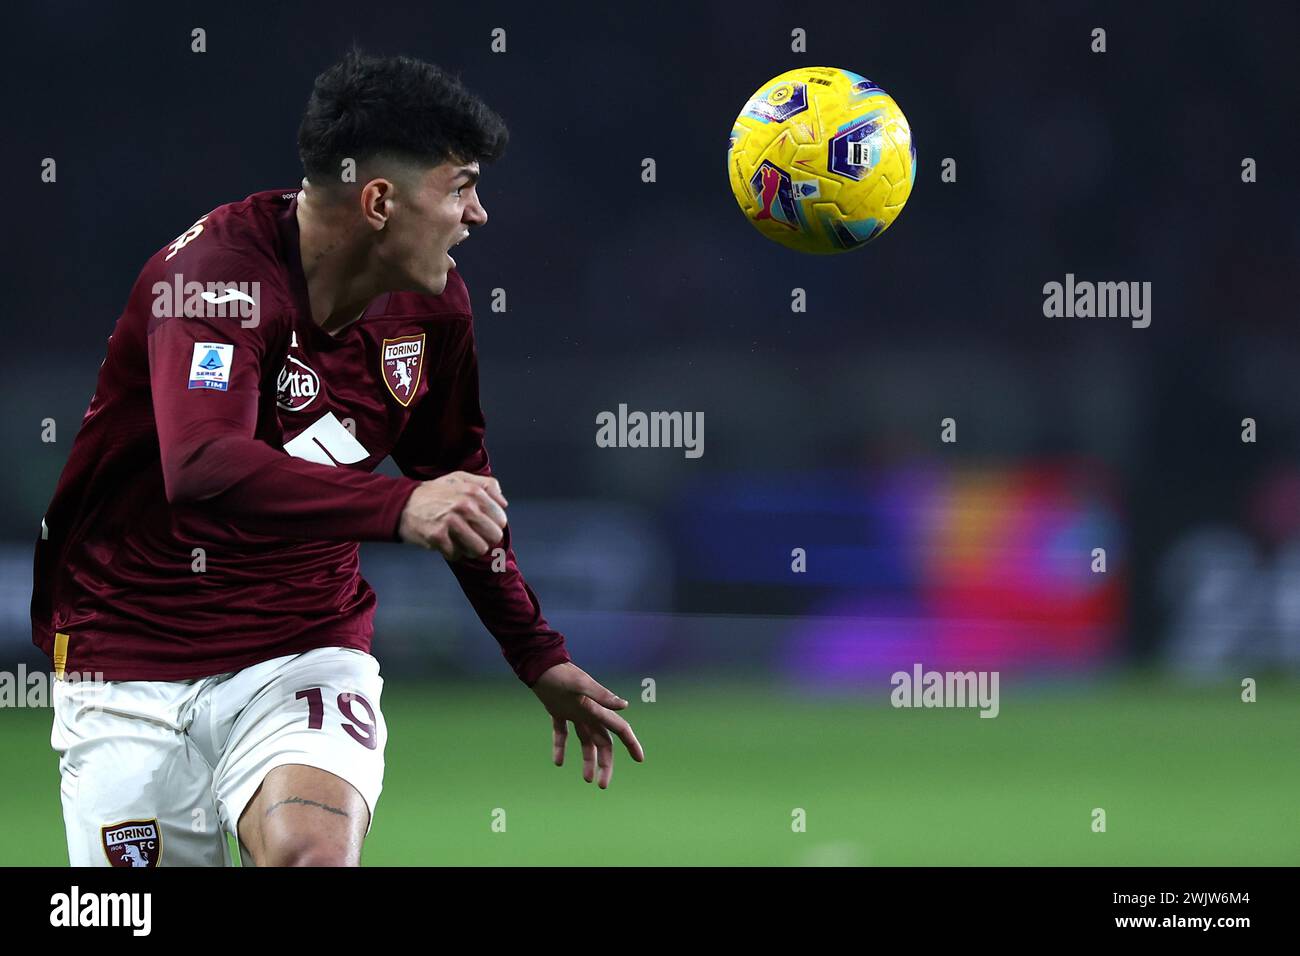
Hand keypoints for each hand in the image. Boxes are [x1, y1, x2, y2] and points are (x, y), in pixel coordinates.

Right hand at [398, 471, 507, 559]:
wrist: (402, 504)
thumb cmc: (434, 493)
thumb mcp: (460, 478)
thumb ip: (486, 485)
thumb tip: (504, 503)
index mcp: (474, 491)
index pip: (501, 520)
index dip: (493, 525)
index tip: (481, 525)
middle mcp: (465, 506)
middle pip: (494, 537)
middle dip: (484, 539)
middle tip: (472, 535)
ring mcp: (451, 522)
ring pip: (479, 549)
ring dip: (470, 549)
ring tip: (460, 541)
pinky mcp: (438, 537)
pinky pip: (458, 555)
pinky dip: (453, 552)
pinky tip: (445, 543)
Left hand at [531, 662, 643, 788]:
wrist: (539, 664)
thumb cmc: (561, 674)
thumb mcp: (580, 685)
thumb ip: (601, 696)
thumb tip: (625, 706)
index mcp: (597, 708)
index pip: (619, 729)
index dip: (631, 744)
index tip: (639, 759)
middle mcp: (589, 712)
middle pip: (603, 743)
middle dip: (605, 764)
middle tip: (602, 785)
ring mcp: (574, 712)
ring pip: (585, 742)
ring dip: (587, 760)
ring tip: (586, 779)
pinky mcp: (558, 711)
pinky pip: (561, 733)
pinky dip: (561, 747)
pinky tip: (558, 762)